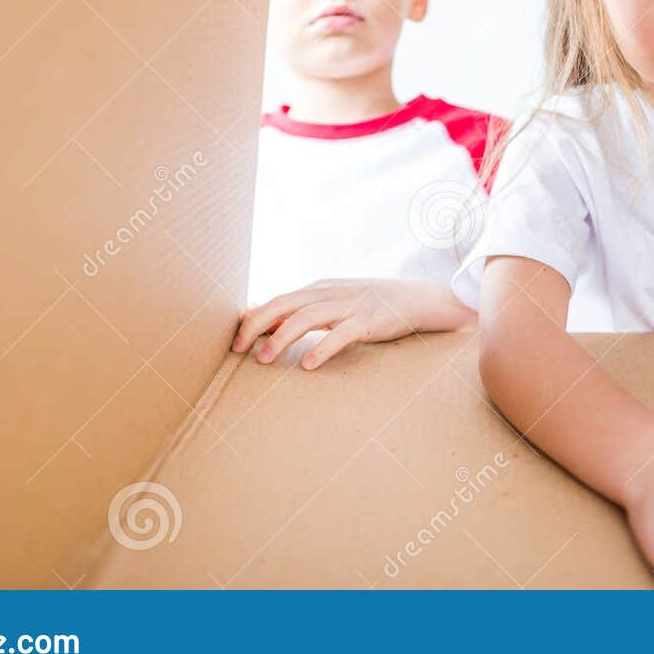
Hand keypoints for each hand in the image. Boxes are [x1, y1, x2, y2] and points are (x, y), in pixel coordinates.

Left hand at [231, 279, 473, 368]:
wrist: (418, 298)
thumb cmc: (371, 304)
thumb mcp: (334, 300)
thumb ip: (302, 308)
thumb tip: (263, 317)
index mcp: (318, 289)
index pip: (277, 300)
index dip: (252, 318)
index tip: (235, 340)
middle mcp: (329, 294)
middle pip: (284, 304)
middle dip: (257, 325)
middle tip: (239, 349)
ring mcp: (349, 307)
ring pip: (306, 318)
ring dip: (281, 338)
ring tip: (264, 359)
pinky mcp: (368, 322)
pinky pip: (341, 335)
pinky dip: (322, 349)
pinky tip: (308, 365)